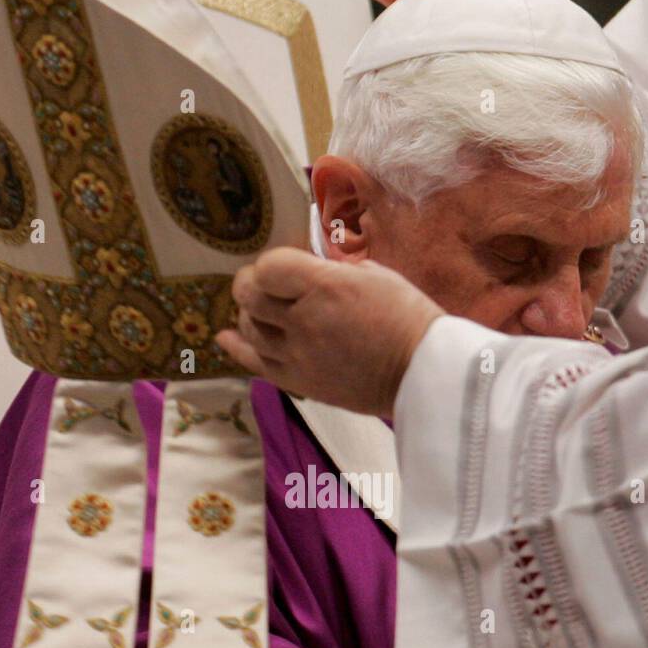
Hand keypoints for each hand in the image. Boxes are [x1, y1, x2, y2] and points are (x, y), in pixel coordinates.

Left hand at [217, 248, 442, 415]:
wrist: (422, 373)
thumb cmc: (408, 318)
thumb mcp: (375, 275)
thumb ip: (333, 271)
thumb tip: (309, 270)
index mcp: (326, 287)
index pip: (268, 267)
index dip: (269, 265)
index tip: (283, 269)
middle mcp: (305, 320)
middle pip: (249, 296)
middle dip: (250, 286)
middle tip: (263, 287)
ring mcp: (298, 355)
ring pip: (248, 329)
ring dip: (249, 316)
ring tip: (262, 313)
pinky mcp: (301, 382)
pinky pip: (254, 364)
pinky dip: (236, 348)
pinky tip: (225, 338)